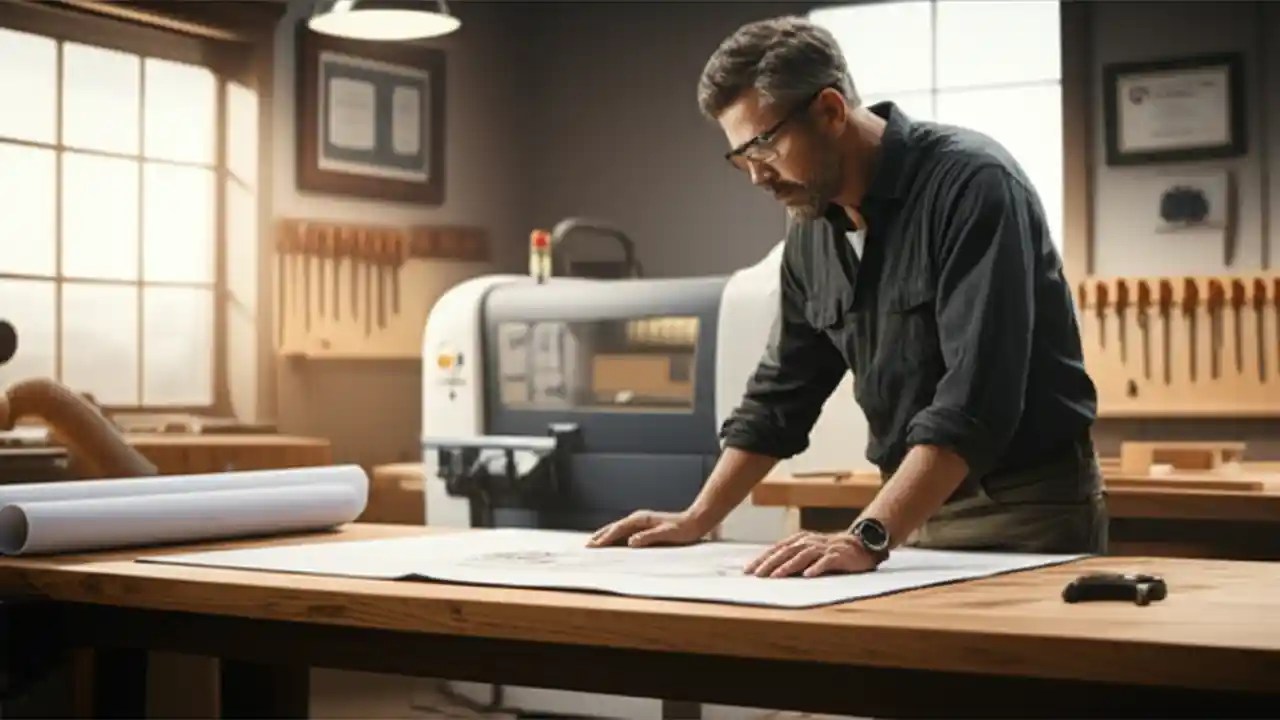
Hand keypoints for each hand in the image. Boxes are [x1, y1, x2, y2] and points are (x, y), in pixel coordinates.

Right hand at [587, 510, 706, 547]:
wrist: (695, 521)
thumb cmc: (683, 529)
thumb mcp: (667, 534)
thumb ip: (648, 537)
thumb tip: (631, 542)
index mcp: (641, 520)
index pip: (618, 529)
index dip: (605, 538)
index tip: (593, 545)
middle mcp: (639, 518)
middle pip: (614, 526)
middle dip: (600, 535)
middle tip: (587, 545)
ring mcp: (642, 521)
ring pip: (618, 528)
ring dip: (606, 534)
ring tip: (595, 541)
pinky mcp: (645, 526)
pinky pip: (625, 531)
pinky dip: (616, 536)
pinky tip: (615, 541)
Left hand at [744, 531, 879, 577]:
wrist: (860, 546)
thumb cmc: (830, 552)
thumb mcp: (808, 552)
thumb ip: (791, 558)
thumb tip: (768, 571)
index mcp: (799, 540)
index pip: (776, 549)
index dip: (761, 559)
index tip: (748, 570)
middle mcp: (809, 541)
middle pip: (786, 551)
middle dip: (770, 563)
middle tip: (757, 575)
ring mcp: (823, 548)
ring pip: (803, 556)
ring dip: (788, 566)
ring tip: (776, 576)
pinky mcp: (838, 555)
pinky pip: (826, 561)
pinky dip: (817, 568)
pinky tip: (808, 575)